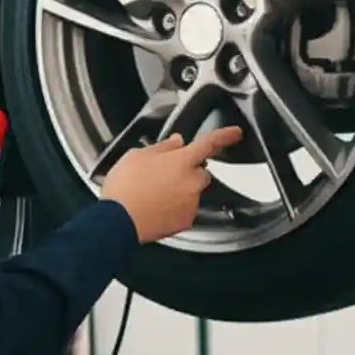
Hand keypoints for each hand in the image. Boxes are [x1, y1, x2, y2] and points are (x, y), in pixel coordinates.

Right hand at [101, 127, 243, 243]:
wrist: (118, 222)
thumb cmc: (125, 187)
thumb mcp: (136, 156)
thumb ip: (162, 148)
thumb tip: (176, 142)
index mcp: (182, 161)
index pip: (210, 143)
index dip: (225, 136)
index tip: (235, 133)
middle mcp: (192, 182)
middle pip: (201, 171)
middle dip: (189, 171)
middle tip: (165, 173)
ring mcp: (191, 203)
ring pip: (193, 191)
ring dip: (182, 190)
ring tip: (155, 193)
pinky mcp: (186, 221)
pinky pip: (186, 209)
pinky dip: (177, 207)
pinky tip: (157, 207)